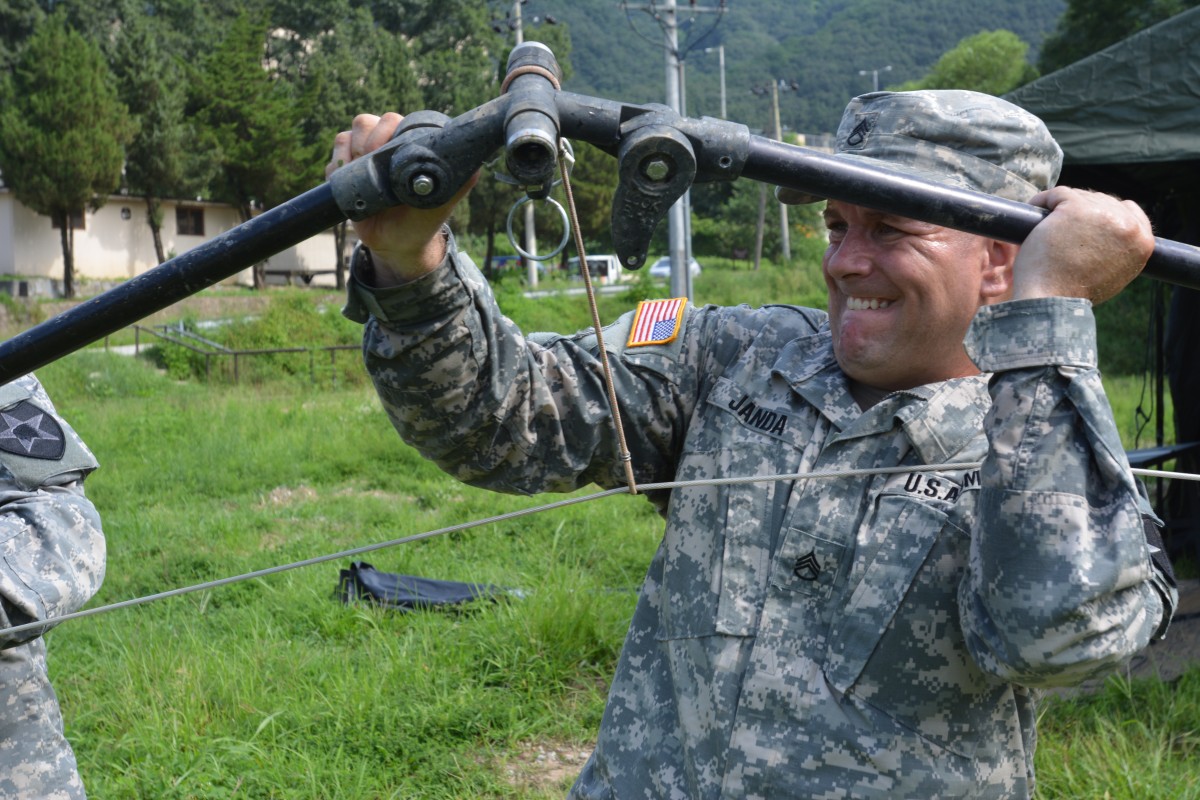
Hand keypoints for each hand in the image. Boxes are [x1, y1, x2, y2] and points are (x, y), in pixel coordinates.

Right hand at [326, 113, 476, 284]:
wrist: (399, 243)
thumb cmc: (424, 218)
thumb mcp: (445, 198)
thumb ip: (462, 179)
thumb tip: (475, 162)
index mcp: (408, 144)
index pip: (394, 121)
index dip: (387, 130)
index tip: (386, 149)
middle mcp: (385, 145)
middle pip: (366, 123)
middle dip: (366, 140)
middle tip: (370, 161)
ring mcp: (363, 157)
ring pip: (347, 135)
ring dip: (348, 153)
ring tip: (358, 174)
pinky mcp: (345, 171)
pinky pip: (333, 157)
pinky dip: (335, 167)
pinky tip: (345, 182)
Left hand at [1010, 186, 1153, 304]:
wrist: (1052, 301)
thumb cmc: (1073, 292)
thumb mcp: (1114, 272)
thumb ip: (1119, 249)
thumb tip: (1108, 232)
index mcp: (1143, 242)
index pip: (1128, 210)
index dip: (1104, 212)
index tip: (1086, 220)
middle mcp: (1127, 226)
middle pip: (1103, 201)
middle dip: (1081, 210)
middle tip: (1060, 227)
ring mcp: (1102, 215)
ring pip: (1080, 197)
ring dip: (1061, 207)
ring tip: (1047, 225)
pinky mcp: (1075, 208)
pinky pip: (1058, 194)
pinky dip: (1044, 200)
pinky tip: (1035, 209)